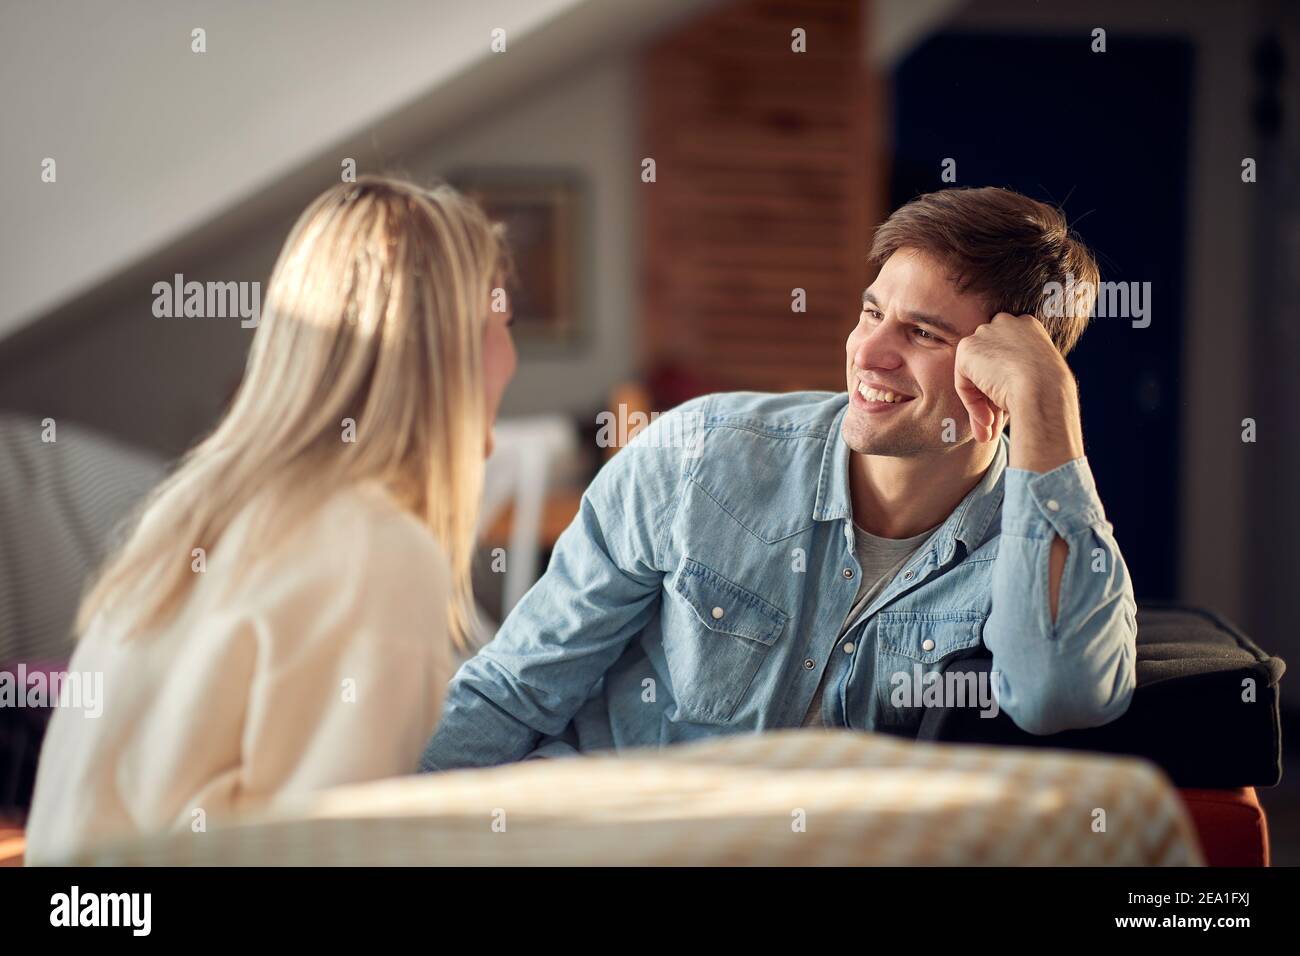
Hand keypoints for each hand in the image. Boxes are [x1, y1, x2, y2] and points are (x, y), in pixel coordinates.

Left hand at [954, 312, 1083, 470]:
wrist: (1044, 389)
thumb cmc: (1050, 391)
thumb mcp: (1039, 379)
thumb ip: (1017, 378)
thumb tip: (1000, 398)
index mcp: (1028, 327)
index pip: (1008, 357)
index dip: (1007, 385)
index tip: (1011, 410)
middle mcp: (1006, 323)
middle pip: (990, 365)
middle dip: (991, 399)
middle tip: (995, 427)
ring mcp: (985, 334)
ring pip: (976, 376)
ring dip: (982, 406)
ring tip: (990, 432)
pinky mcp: (967, 349)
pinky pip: (964, 383)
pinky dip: (972, 404)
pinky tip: (987, 420)